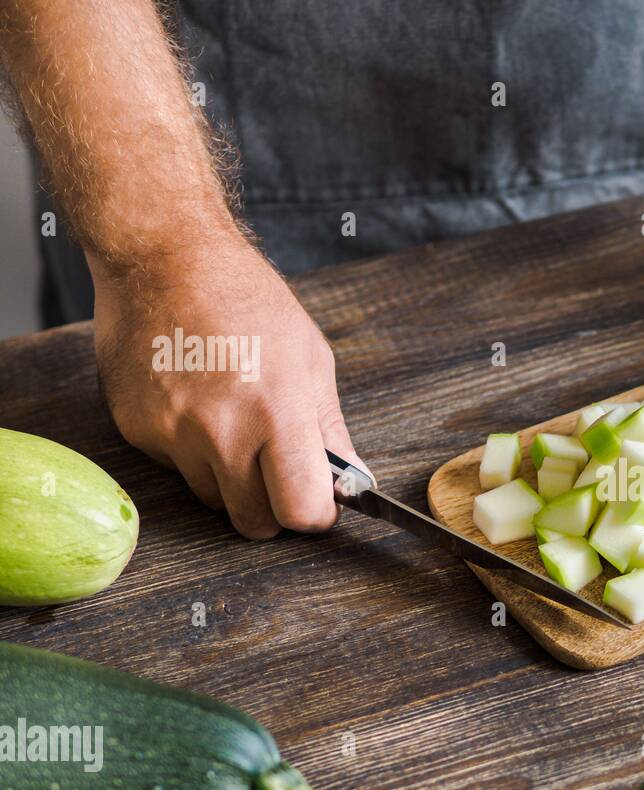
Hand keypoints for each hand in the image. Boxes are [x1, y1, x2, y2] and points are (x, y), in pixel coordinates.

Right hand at [91, 237, 360, 538]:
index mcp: (277, 413)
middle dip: (274, 508)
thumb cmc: (246, 299)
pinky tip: (196, 402)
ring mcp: (173, 434)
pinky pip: (176, 469)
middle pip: (254, 522)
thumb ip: (329, 429)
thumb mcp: (311, 358)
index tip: (317, 504)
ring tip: (233, 421)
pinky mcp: (137, 430)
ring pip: (213, 498)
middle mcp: (222, 432)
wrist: (162, 256)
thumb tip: (349, 481)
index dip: (315, 516)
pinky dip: (191, 452)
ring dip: (230, 479)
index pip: (300, 511)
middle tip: (278, 472)